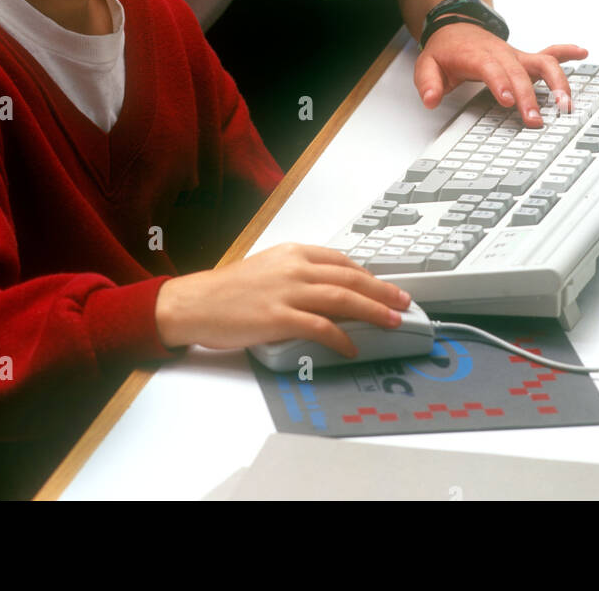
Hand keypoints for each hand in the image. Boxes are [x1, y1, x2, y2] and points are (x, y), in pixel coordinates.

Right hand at [155, 243, 410, 358]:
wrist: (196, 302)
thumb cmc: (228, 289)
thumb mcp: (268, 268)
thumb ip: (297, 272)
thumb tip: (328, 287)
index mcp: (293, 253)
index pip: (341, 260)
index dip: (367, 274)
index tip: (382, 285)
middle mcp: (294, 268)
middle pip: (350, 278)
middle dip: (381, 291)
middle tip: (402, 301)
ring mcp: (287, 292)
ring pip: (342, 299)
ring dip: (372, 311)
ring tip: (391, 321)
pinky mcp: (278, 318)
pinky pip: (320, 328)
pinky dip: (340, 337)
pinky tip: (351, 346)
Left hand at [414, 23, 587, 125]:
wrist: (456, 26)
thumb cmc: (445, 50)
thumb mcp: (426, 65)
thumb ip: (427, 83)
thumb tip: (430, 100)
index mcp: (477, 56)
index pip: (491, 69)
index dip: (501, 84)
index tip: (509, 101)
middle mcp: (500, 54)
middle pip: (519, 73)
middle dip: (530, 97)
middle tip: (534, 120)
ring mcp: (515, 55)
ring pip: (541, 63)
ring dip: (556, 81)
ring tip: (566, 103)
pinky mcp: (524, 58)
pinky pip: (549, 52)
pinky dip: (566, 52)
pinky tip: (582, 53)